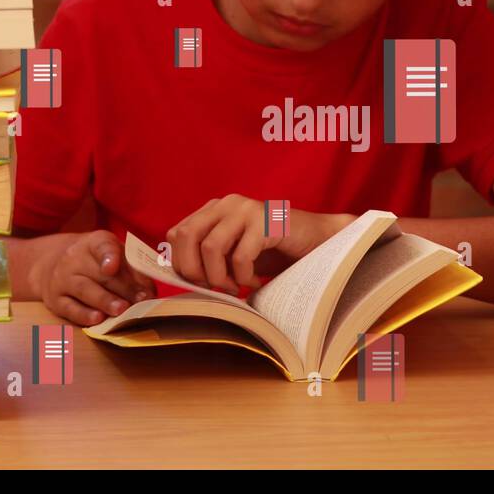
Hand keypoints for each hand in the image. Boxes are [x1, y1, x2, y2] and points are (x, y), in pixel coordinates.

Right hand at [30, 230, 156, 325]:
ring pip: (85, 290)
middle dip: (124, 288)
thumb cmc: (98, 263)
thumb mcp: (116, 257)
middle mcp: (74, 259)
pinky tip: (98, 319)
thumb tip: (149, 293)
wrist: (58, 267)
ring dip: (105, 301)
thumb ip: (134, 271)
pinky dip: (84, 315)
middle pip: (100, 274)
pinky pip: (70, 308)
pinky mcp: (56, 301)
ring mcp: (63, 279)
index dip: (108, 256)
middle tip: (141, 300)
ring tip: (121, 309)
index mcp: (93, 243)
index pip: (102, 246)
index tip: (112, 268)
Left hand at [166, 194, 354, 293]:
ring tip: (236, 287)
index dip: (180, 263)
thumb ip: (208, 258)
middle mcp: (227, 204)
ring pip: (211, 247)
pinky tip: (256, 282)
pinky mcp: (267, 221)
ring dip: (220, 277)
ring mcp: (246, 209)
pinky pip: (241, 256)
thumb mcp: (233, 255)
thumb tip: (180, 279)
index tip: (198, 284)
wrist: (317, 243)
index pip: (176, 234)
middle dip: (194, 271)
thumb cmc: (272, 253)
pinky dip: (244, 277)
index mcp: (214, 209)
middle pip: (186, 237)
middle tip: (214, 289)